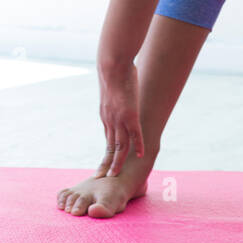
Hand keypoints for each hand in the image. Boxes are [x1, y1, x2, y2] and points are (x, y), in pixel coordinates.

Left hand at [96, 57, 143, 175]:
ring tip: (115, 175)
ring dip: (118, 161)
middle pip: (108, 146)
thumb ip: (116, 94)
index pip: (107, 137)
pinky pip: (135, 135)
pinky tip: (140, 155)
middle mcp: (110, 120)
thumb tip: (120, 90)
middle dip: (105, 163)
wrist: (112, 65)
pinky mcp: (130, 115)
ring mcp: (120, 119)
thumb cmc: (114, 71)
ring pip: (119, 146)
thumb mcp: (112, 87)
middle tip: (102, 177)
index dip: (107, 151)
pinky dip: (138, 146)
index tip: (105, 163)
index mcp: (106, 115)